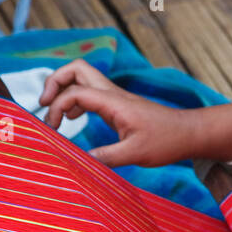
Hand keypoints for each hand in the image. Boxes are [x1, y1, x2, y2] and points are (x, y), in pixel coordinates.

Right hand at [38, 59, 194, 166]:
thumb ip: (105, 158)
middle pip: (76, 69)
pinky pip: (90, 93)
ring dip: (63, 91)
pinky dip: (75, 101)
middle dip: (55, 82)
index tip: (52, 129)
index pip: (75, 92)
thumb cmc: (166, 141)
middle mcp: (112, 94)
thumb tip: (78, 162)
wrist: (188, 133)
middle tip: (44, 104)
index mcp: (114, 102)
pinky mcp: (117, 106)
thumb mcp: (135, 154)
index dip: (56, 107)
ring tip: (54, 116)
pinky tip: (72, 119)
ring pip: (82, 78)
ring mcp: (115, 98)